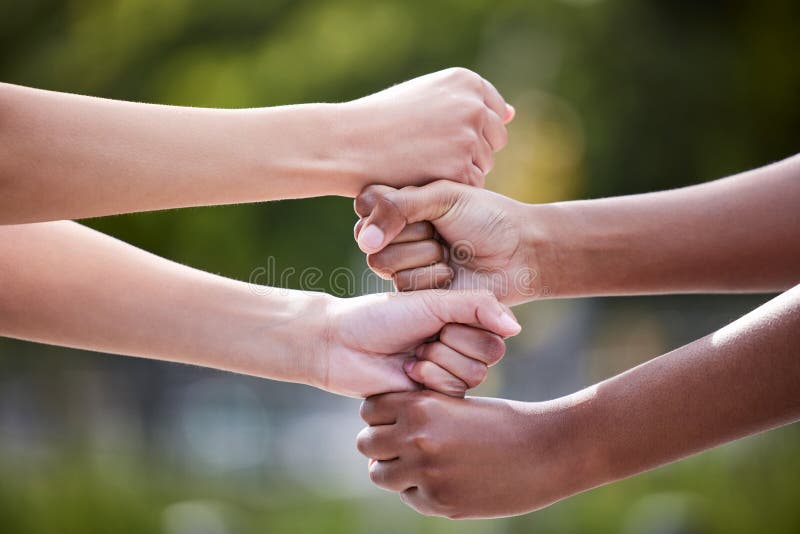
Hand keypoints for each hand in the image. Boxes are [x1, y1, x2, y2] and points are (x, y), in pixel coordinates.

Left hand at [312, 290, 520, 397]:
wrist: (341, 345)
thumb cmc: (381, 316)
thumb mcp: (432, 302)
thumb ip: (477, 306)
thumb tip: (517, 328)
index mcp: (461, 318)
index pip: (496, 329)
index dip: (467, 325)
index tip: (436, 319)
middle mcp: (459, 344)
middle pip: (490, 354)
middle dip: (453, 345)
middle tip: (422, 340)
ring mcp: (448, 372)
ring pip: (475, 375)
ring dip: (440, 364)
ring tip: (412, 357)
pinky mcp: (434, 399)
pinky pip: (456, 394)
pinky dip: (431, 380)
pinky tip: (407, 373)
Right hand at [338, 68, 513, 194]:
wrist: (348, 143)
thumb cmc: (378, 121)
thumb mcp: (424, 95)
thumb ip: (466, 102)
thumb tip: (510, 113)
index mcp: (466, 81)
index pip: (494, 112)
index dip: (467, 130)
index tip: (440, 137)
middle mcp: (473, 105)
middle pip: (495, 139)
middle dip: (471, 150)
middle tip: (429, 154)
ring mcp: (469, 136)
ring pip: (484, 164)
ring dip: (460, 171)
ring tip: (422, 165)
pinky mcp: (462, 167)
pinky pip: (473, 185)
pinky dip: (452, 189)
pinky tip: (424, 179)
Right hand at [353, 181, 552, 304]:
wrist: (520, 253)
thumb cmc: (487, 217)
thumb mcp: (443, 196)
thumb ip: (398, 207)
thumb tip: (364, 241)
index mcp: (402, 203)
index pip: (368, 202)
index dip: (390, 208)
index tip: (424, 207)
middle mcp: (397, 234)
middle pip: (371, 237)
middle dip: (413, 233)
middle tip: (442, 231)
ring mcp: (405, 263)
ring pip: (383, 262)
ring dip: (423, 256)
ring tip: (450, 252)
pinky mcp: (416, 293)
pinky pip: (403, 285)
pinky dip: (433, 278)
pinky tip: (453, 273)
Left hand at [357, 391, 582, 518]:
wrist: (547, 450)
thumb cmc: (503, 422)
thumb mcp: (456, 406)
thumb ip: (418, 416)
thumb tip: (380, 436)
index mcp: (422, 406)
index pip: (370, 409)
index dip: (380, 413)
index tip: (394, 417)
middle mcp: (417, 439)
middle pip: (366, 442)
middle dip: (380, 443)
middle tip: (402, 444)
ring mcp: (427, 474)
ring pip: (379, 474)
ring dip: (394, 469)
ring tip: (420, 463)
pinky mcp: (440, 502)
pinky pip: (409, 497)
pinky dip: (419, 490)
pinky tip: (446, 479)